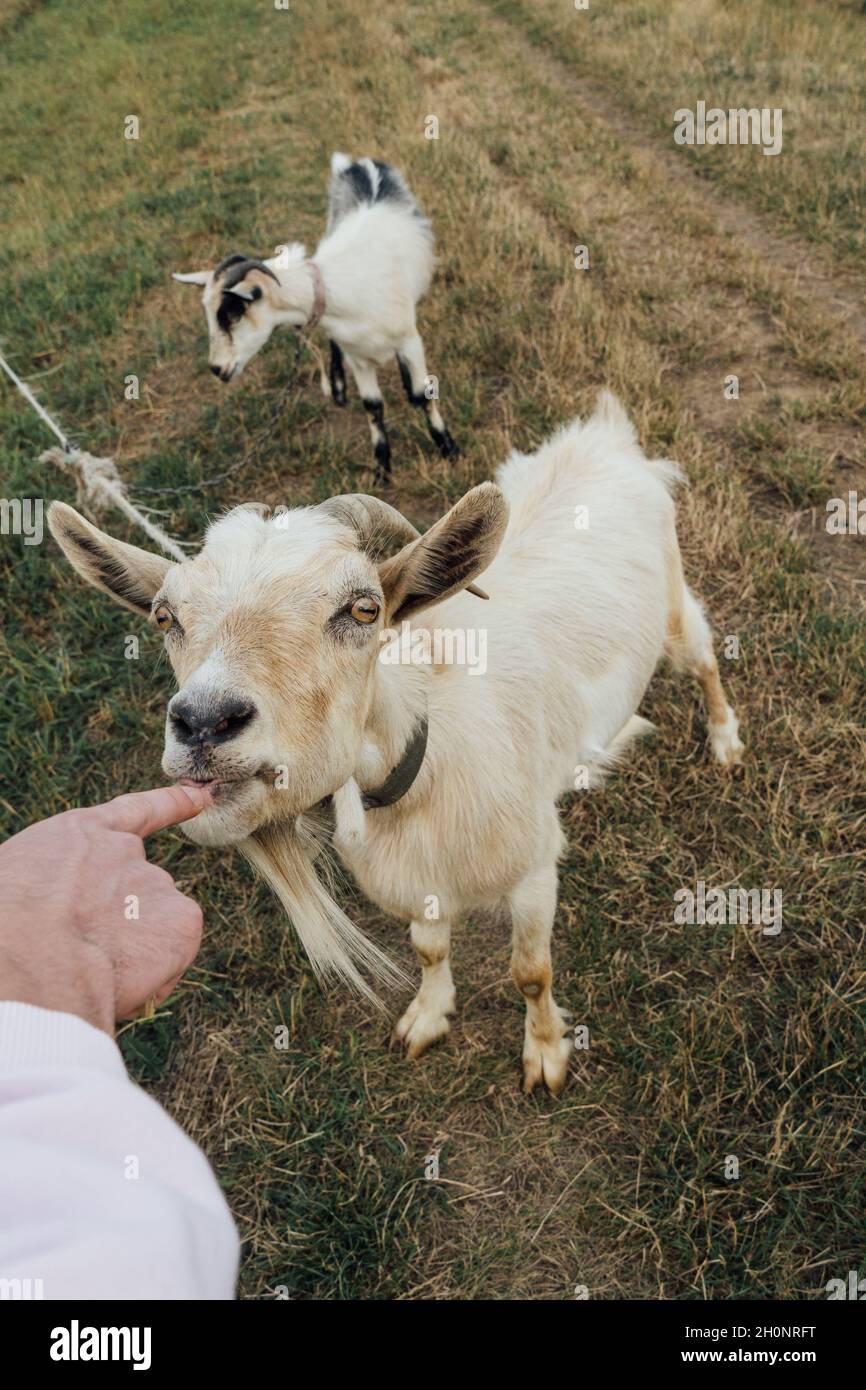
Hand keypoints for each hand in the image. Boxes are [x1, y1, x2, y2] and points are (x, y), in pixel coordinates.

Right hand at [0, 785, 211, 1034]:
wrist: (28, 958)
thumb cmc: (5, 928)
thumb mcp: (13, 885)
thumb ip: (49, 886)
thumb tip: (55, 914)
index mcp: (76, 835)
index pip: (131, 812)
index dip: (170, 803)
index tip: (201, 795)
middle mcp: (123, 851)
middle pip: (136, 890)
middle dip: (117, 923)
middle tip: (77, 955)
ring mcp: (155, 883)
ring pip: (151, 929)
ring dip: (129, 952)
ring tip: (86, 971)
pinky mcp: (182, 922)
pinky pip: (171, 955)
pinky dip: (155, 974)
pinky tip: (119, 984)